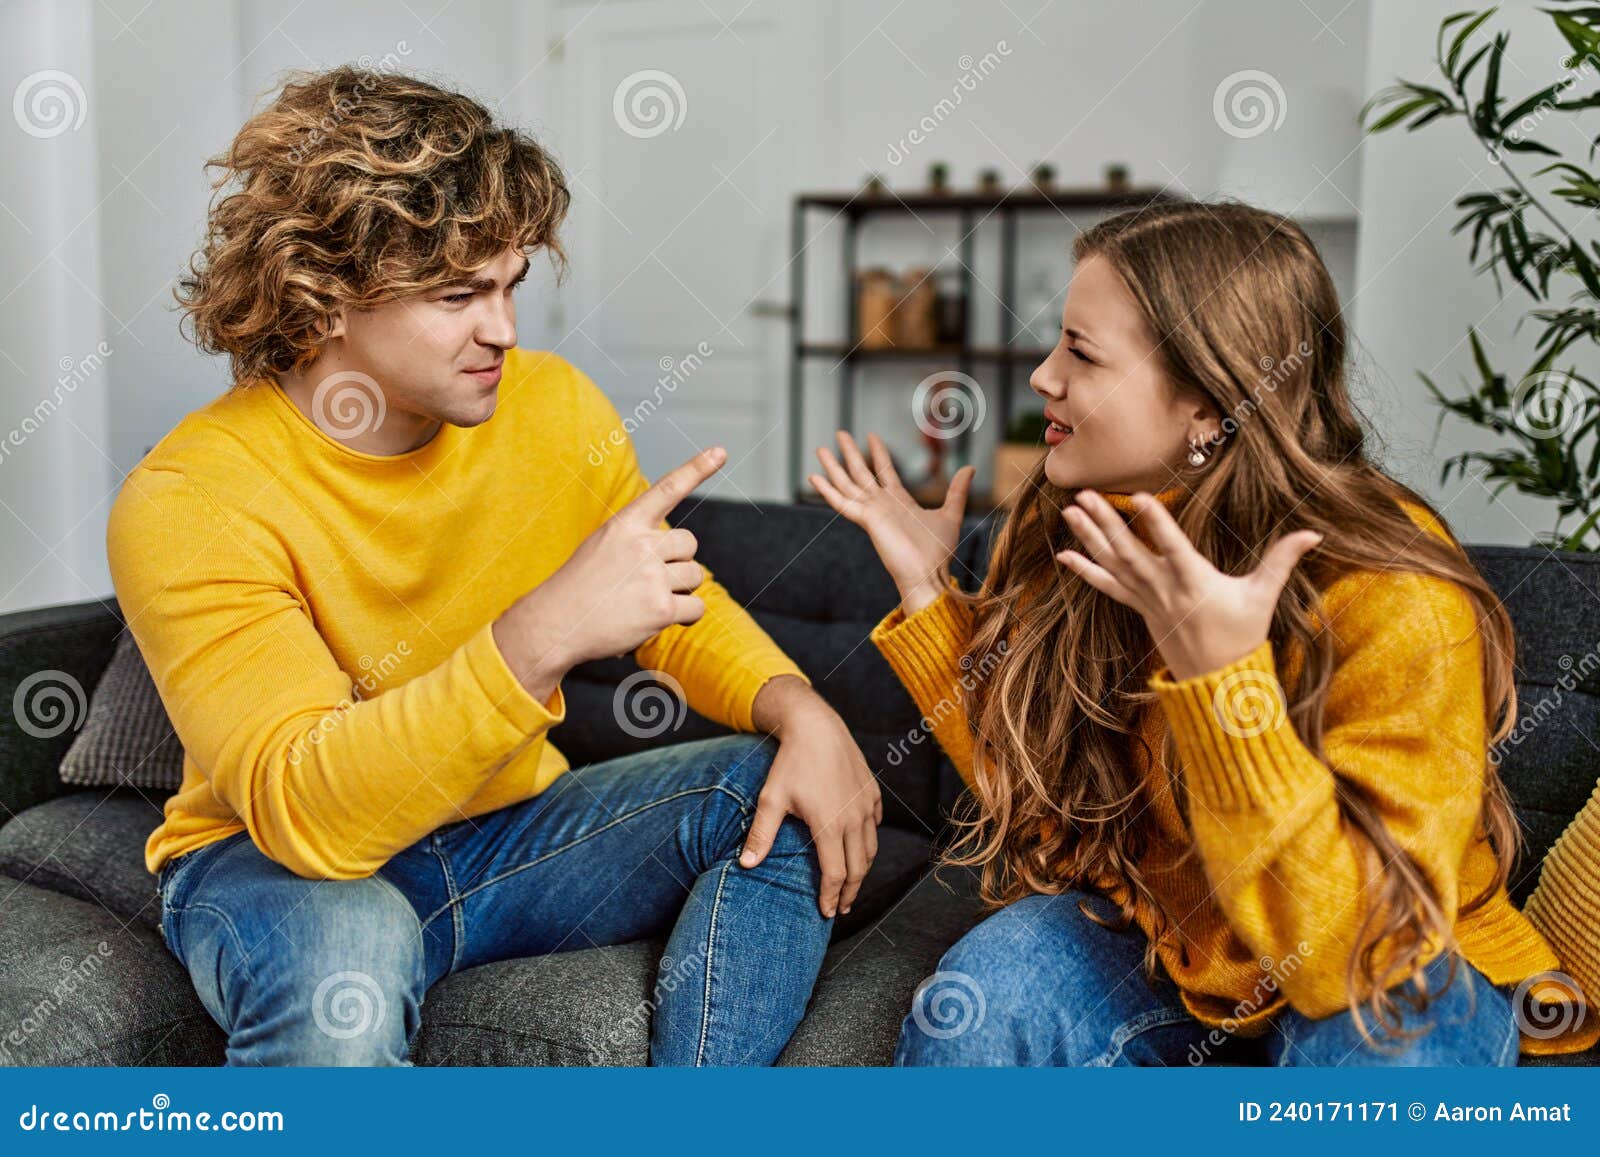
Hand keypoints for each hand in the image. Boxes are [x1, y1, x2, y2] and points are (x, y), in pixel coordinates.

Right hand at [499, 447, 724, 683]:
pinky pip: (695, 608)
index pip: (667, 490)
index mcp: (624, 524)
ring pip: (695, 576)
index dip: (697, 469)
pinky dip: (684, 616)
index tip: (720, 452)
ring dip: (680, 590)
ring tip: (645, 600)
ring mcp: (652, 576)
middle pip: (689, 544)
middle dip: (678, 562)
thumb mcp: (602, 546)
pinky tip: (657, 618)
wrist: (555, 624)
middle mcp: (641, 545)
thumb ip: (638, 539)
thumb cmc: (579, 587)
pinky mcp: (661, 608)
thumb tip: (681, 551)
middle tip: (648, 580)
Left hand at [740, 693, 881, 918]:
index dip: (832, 898)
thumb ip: (760, 835)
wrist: (816, 726)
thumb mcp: (771, 799)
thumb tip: (745, 865)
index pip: (836, 875)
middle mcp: (853, 819)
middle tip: (842, 908)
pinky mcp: (871, 792)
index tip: (827, 912)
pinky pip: (875, 824)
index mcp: (830, 826)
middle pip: (859, 868)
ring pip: (871, 848)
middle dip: (851, 892)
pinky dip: (869, 840)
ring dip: (863, 870)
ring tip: (853, 884)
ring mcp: (865, 805)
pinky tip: (860, 845)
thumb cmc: (791, 763)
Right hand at [809, 430, 973, 613]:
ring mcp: (872, 512)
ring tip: (821, 448)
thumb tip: (969, 468)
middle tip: (840, 433)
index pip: (885, 471)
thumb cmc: (939, 552)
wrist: (928, 574)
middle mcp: (882, 505)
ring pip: (848, 483)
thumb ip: (957, 491)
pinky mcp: (866, 520)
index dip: (879, 453)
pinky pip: (842, 502)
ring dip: (833, 466)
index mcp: (900, 502)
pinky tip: (814, 477)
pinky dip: (827, 490)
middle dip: (851, 453)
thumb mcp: (951, 514)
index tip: (872, 436)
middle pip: (862, 472)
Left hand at [1056, 490, 1321, 681]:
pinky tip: (1063, 554)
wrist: (1217, 680)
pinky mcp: (1139, 608)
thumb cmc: (1242, 635)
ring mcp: (1147, 599)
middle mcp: (1164, 588)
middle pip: (1130, 550)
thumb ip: (1282, 560)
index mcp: (1195, 581)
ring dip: (1089, 537)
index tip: (1140, 498)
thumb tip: (1316, 533)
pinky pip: (1107, 587)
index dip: (1158, 523)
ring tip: (1068, 511)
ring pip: (1113, 563)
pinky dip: (1085, 571)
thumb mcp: (1263, 596)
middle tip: (1082, 494)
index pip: (1173, 546)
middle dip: (1106, 522)